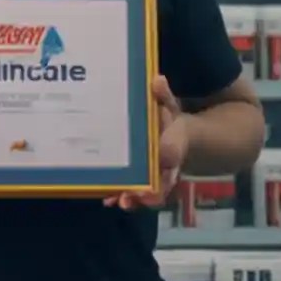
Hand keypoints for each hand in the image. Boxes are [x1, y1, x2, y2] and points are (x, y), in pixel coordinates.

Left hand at [104, 75, 187, 209]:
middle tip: (128, 198)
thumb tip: (157, 80)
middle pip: (158, 183)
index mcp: (173, 144)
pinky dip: (120, 195)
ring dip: (131, 197)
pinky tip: (107, 198)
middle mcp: (164, 164)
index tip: (153, 179)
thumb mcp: (167, 103)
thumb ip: (162, 94)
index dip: (163, 166)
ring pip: (145, 191)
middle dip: (144, 192)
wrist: (172, 132)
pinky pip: (132, 190)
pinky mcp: (140, 178)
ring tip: (117, 201)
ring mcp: (153, 174)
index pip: (170, 157)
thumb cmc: (166, 117)